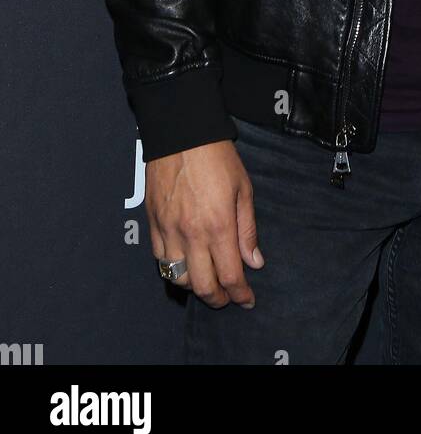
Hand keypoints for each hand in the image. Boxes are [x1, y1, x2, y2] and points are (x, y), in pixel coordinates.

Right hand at [146, 140, 264, 308]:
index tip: (248, 300)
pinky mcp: (152, 223)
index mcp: (218, 226)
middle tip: (229, 297)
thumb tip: (254, 262)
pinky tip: (186, 265)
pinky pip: (160, 259)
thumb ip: (247, 230)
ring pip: (178, 278)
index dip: (240, 295)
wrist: (181, 133)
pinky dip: (173, 270)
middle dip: (218, 299)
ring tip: (208, 282)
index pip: (230, 276)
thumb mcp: (243, 189)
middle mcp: (191, 234)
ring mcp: (168, 230)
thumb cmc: (218, 157)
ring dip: (195, 287)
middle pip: (202, 286)